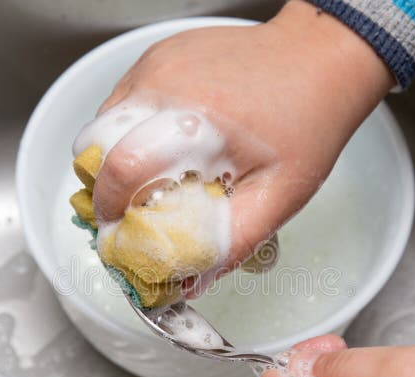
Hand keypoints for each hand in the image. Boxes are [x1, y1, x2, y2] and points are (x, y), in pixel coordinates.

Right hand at [81, 0, 393, 277]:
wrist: (319, 58)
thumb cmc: (308, 124)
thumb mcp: (280, 196)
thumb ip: (233, 243)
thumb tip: (187, 282)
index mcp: (201, 121)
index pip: (123, 168)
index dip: (111, 208)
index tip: (119, 232)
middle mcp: (169, 84)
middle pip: (95, 144)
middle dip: (104, 184)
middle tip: (132, 208)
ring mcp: (159, 64)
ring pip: (101, 123)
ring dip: (114, 158)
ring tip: (156, 175)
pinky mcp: (157, 56)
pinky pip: (120, 102)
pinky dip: (129, 131)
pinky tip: (166, 143)